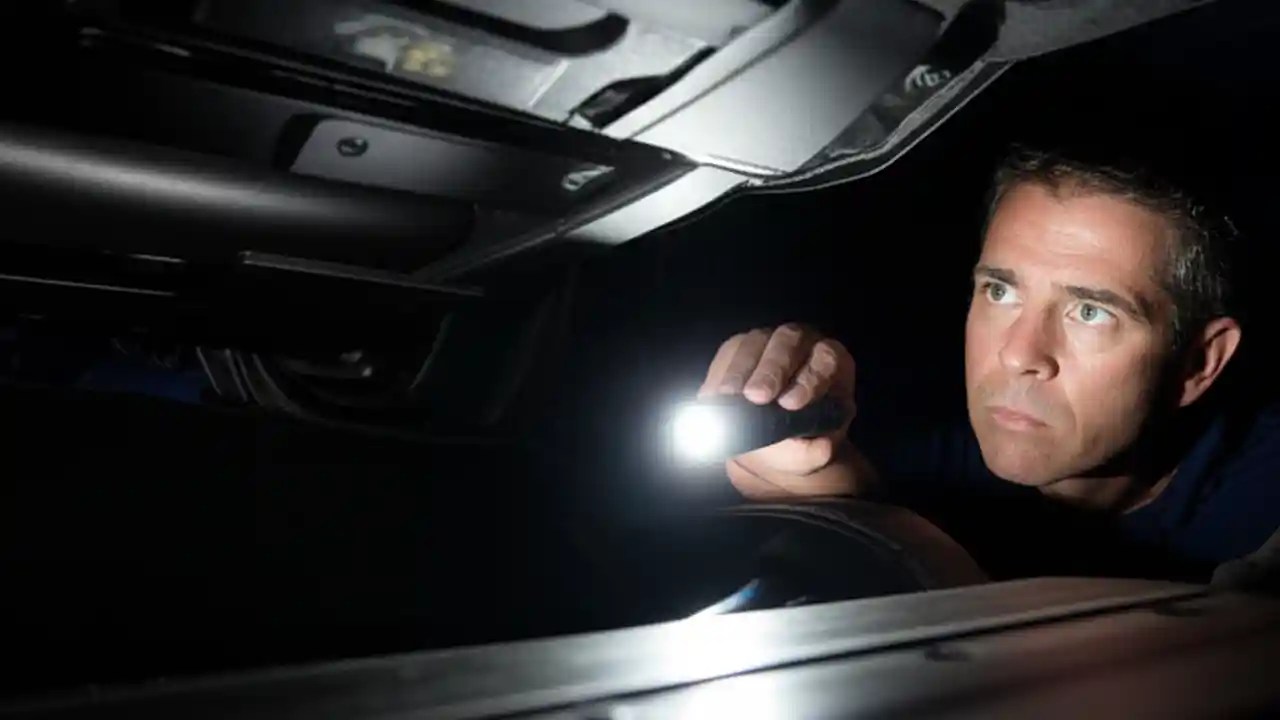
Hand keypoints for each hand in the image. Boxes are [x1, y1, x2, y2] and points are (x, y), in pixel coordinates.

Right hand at [698, 324, 859, 499]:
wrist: (776, 441)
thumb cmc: (801, 440)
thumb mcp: (813, 451)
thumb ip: (816, 452)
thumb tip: (822, 449)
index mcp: (831, 364)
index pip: (826, 359)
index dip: (809, 378)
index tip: (790, 404)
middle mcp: (802, 344)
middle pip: (789, 340)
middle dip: (771, 369)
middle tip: (756, 396)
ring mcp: (769, 342)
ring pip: (756, 341)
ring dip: (740, 369)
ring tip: (727, 395)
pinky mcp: (740, 348)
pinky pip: (729, 351)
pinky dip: (720, 372)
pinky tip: (711, 394)